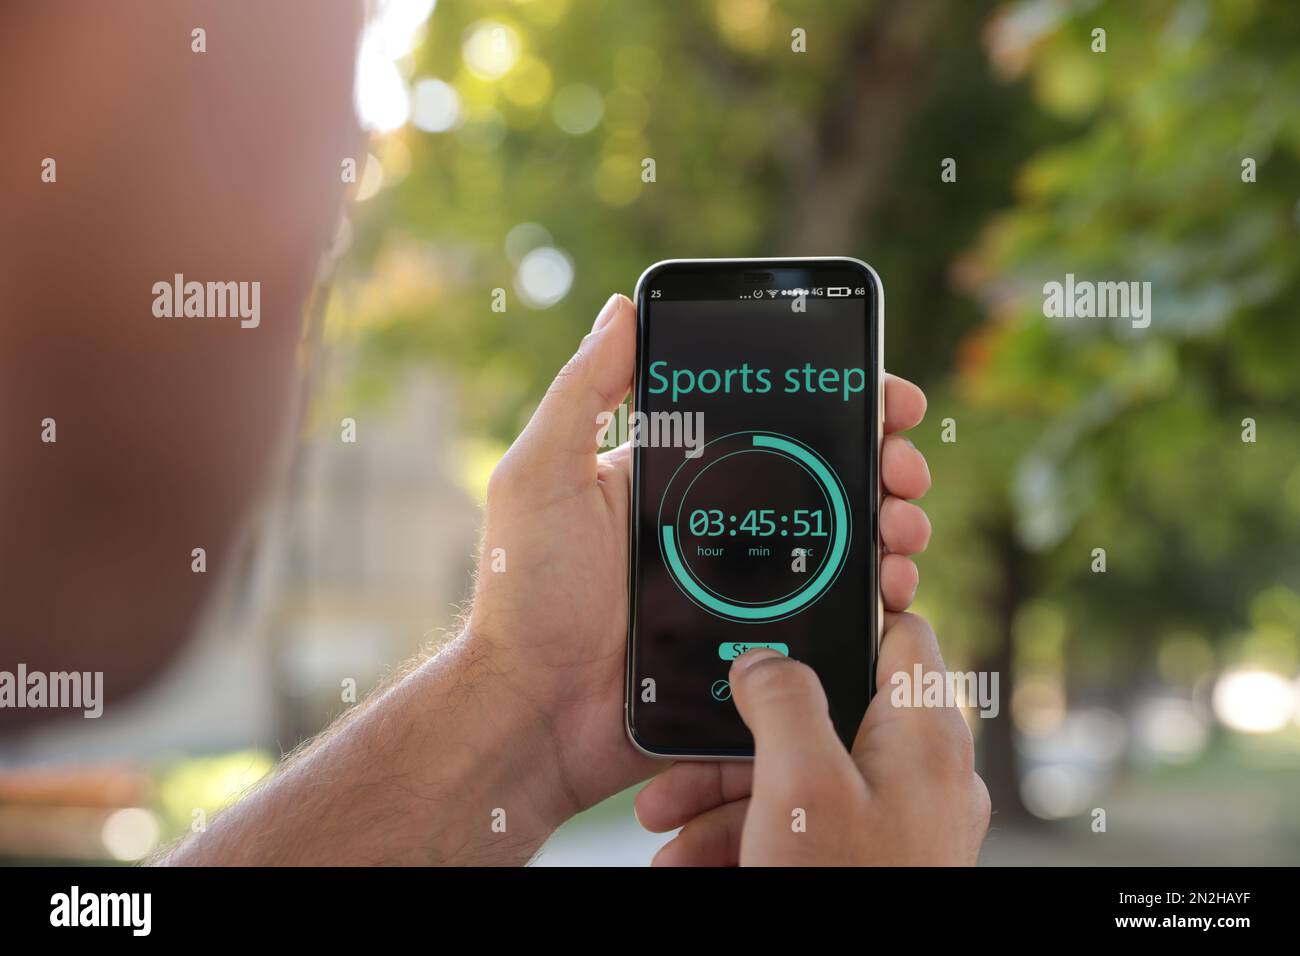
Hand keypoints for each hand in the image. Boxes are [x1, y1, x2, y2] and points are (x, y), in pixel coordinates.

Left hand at [467, 293, 935, 825]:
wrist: (537, 713)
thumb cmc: (526, 592)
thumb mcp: (541, 476)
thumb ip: (582, 393)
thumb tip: (621, 307)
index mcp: (678, 477)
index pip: (771, 422)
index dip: (837, 403)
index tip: (887, 396)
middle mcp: (718, 526)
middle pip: (824, 481)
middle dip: (883, 464)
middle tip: (904, 470)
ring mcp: (743, 589)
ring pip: (842, 547)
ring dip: (892, 529)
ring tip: (903, 532)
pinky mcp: (758, 646)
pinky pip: (831, 619)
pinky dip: (874, 601)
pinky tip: (892, 592)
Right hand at [634, 613, 990, 864]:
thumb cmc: (843, 892)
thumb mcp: (800, 783)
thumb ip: (785, 697)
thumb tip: (766, 658)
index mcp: (923, 735)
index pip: (899, 631)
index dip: (840, 610)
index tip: (780, 604)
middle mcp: (916, 773)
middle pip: (823, 712)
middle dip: (740, 735)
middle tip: (682, 756)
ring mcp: (893, 821)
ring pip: (800, 774)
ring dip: (723, 797)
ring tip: (665, 829)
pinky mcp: (864, 859)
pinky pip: (801, 825)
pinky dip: (744, 836)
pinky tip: (689, 861)